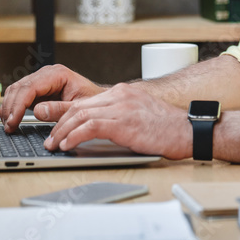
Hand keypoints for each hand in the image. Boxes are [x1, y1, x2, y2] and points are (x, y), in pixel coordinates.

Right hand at [0, 64, 104, 131]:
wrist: (99, 100)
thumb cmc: (93, 101)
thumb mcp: (79, 107)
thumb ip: (60, 109)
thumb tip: (38, 111)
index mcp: (58, 74)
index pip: (30, 87)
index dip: (18, 105)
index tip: (14, 120)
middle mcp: (47, 74)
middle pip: (19, 87)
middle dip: (11, 107)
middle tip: (9, 126)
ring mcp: (41, 80)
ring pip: (16, 90)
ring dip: (9, 107)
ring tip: (8, 125)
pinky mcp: (38, 89)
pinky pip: (20, 95)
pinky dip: (13, 107)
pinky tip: (11, 119)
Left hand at [37, 83, 192, 159]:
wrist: (188, 130)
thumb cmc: (168, 128)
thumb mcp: (139, 116)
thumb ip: (118, 117)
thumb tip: (96, 130)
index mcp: (123, 93)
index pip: (86, 102)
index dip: (66, 115)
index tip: (56, 128)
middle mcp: (120, 95)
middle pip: (79, 107)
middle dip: (59, 124)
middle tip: (50, 140)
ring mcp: (122, 107)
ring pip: (80, 115)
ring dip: (62, 132)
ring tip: (54, 145)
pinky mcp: (123, 122)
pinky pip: (90, 127)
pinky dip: (74, 137)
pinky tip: (68, 146)